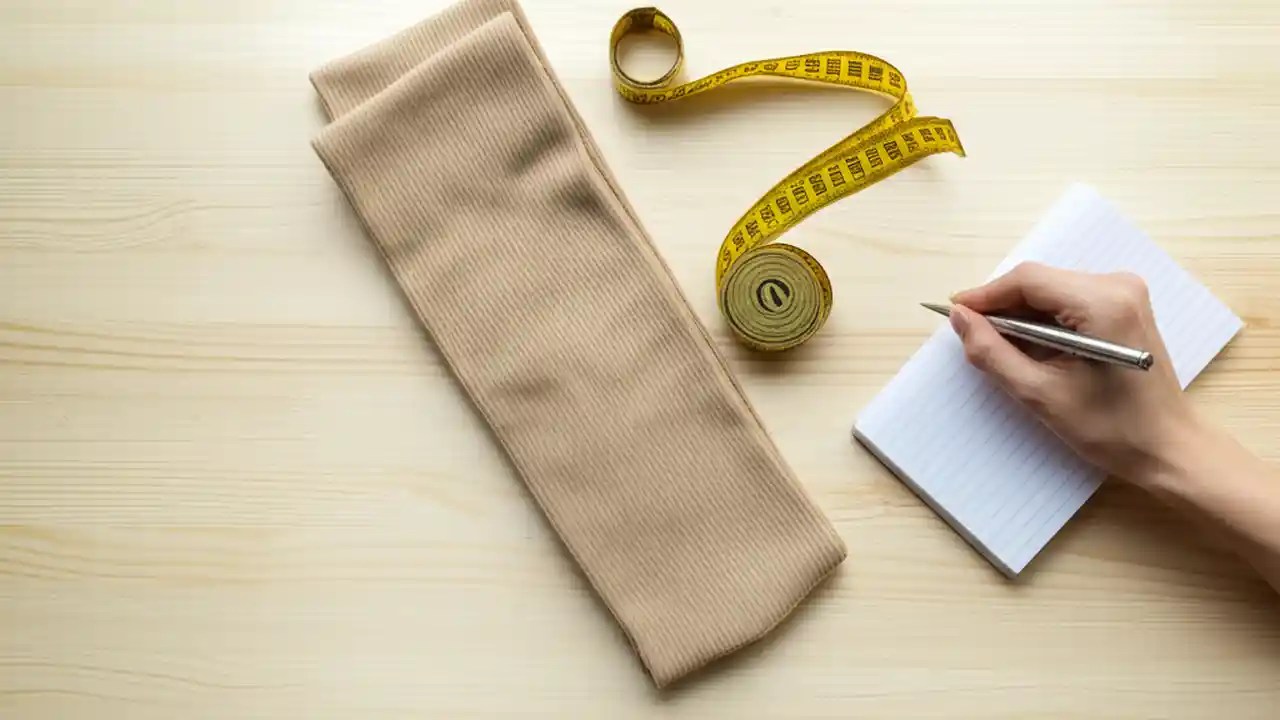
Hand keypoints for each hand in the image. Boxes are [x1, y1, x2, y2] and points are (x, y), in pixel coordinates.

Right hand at [948, 262, 1199, 485]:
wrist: (1167, 446)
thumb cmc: (1111, 428)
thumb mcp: (1040, 394)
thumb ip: (993, 353)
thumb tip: (959, 319)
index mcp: (1102, 303)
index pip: (1027, 280)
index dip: (985, 295)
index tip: (953, 315)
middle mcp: (1118, 285)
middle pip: (1039, 281)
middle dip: (1001, 306)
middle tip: (972, 336)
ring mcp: (1125, 292)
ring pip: (1051, 289)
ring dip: (1021, 314)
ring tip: (999, 346)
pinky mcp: (1125, 305)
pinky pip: (1068, 299)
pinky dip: (1043, 318)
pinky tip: (1031, 346)